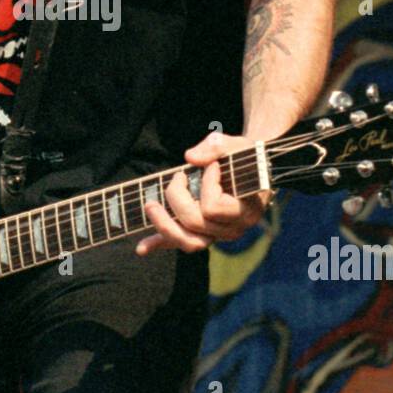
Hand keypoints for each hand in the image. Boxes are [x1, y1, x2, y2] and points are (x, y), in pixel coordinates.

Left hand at [136, 131, 272, 255]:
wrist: (251, 170)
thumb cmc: (244, 157)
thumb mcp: (235, 145)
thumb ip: (216, 147)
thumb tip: (190, 157)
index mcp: (246, 210)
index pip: (213, 207)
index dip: (207, 184)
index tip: (211, 166)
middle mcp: (233, 228)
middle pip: (194, 223)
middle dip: (177, 197)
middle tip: (178, 176)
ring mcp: (219, 235)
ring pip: (189, 242)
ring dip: (164, 225)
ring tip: (149, 206)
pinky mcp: (205, 234)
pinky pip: (181, 244)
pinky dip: (159, 244)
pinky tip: (141, 248)